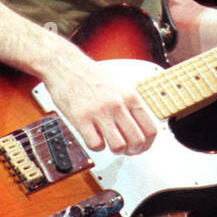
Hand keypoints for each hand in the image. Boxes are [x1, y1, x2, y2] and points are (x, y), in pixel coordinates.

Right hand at [37, 44, 158, 155]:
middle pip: (136, 140)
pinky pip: (96, 144)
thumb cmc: (92, 76)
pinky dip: (97, 146)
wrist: (66, 66)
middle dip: (133, 150)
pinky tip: (94, 137)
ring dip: (115, 150)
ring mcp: (99, 112)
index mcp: (130, 96)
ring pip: (118, 146)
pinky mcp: (81, 118)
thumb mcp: (120, 85)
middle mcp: (117, 104)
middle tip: (126, 149)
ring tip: (110, 143)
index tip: (141, 147)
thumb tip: (141, 126)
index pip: (150, 129)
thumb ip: (131, 104)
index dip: (147, 144)